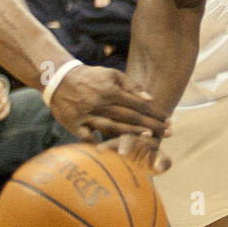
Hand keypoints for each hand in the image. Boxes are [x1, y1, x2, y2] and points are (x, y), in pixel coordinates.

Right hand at [45, 63, 170, 147]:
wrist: (58, 78)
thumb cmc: (90, 77)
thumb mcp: (111, 74)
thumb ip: (131, 86)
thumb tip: (149, 99)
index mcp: (110, 91)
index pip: (138, 104)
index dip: (155, 113)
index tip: (169, 120)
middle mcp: (99, 103)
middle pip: (129, 117)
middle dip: (151, 125)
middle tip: (169, 132)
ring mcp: (86, 115)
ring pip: (112, 127)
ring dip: (132, 134)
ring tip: (150, 138)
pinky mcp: (73, 124)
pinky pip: (88, 138)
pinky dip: (100, 145)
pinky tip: (115, 152)